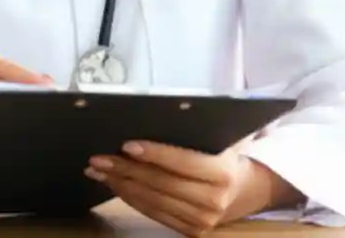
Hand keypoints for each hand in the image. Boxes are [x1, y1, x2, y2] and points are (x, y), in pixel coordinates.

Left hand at [85, 141, 297, 236]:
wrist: (248, 190)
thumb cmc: (225, 155)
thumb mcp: (219, 139)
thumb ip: (194, 131)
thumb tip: (152, 117)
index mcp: (223, 173)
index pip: (182, 162)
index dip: (154, 154)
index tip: (126, 145)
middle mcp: (214, 201)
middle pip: (161, 184)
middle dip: (125, 170)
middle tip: (97, 158)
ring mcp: (202, 221)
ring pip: (153, 201)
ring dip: (120, 185)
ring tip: (96, 171)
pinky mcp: (191, 231)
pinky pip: (153, 213)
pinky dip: (130, 198)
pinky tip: (114, 184)